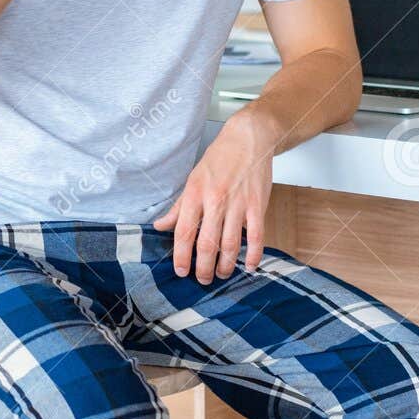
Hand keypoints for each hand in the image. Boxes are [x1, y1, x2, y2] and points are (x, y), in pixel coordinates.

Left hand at [152, 114, 278, 281]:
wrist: (249, 139)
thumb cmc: (219, 158)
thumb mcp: (193, 179)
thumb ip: (178, 207)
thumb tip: (160, 225)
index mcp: (195, 194)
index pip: (184, 232)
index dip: (181, 256)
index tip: (181, 271)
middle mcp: (215, 201)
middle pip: (207, 244)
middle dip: (203, 267)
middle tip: (202, 279)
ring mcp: (238, 204)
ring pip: (230, 244)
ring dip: (225, 265)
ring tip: (222, 274)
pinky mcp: (258, 206)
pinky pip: (256, 236)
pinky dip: (253, 255)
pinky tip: (249, 266)